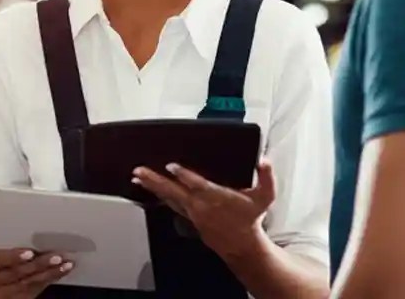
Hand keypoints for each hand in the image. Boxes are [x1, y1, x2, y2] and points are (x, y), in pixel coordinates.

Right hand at [0, 245, 73, 298]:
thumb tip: (19, 237)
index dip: (13, 256)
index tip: (30, 252)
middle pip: (15, 274)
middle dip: (39, 265)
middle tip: (57, 256)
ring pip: (25, 287)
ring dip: (48, 276)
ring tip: (65, 266)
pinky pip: (28, 296)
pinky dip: (43, 284)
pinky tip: (55, 276)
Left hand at [133, 158, 276, 259]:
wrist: (242, 245)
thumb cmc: (251, 218)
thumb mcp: (265, 197)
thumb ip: (266, 177)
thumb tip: (264, 160)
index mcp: (215, 197)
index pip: (196, 184)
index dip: (184, 175)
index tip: (171, 166)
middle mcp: (200, 205)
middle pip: (173, 191)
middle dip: (155, 181)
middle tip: (139, 172)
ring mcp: (192, 213)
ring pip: (169, 198)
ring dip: (153, 187)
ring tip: (138, 178)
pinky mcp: (190, 218)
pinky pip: (172, 205)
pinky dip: (160, 197)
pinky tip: (153, 191)